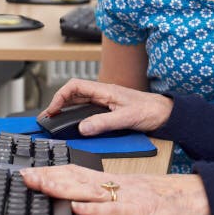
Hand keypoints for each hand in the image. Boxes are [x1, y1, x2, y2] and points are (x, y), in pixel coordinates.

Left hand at [20, 165, 210, 214]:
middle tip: (26, 175)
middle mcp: (118, 187)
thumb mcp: (132, 196)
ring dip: (65, 188)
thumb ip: (107, 199)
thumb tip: (78, 204)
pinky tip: (76, 207)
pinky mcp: (138, 213)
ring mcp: (127, 199)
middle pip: (79, 180)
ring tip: (42, 184)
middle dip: (51, 177)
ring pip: (91, 192)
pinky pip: (113, 211)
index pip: (80, 174)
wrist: (195, 198)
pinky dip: (94, 209)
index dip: (55, 172)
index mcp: (115, 184)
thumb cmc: (164, 201)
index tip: (32, 171)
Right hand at [41, 78, 173, 134]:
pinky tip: (74, 122)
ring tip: (55, 119)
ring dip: (66, 108)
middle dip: (59, 103)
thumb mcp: (126, 118)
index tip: (52, 110)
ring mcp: (106, 101)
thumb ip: (104, 122)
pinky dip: (77, 114)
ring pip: (80, 101)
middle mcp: (104, 94)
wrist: (165, 113)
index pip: (75, 86)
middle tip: (48, 117)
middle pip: (75, 93)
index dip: (60, 96)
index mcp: (105, 91)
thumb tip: (83, 127)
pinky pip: (88, 109)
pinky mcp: (110, 109)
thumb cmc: (150, 110)